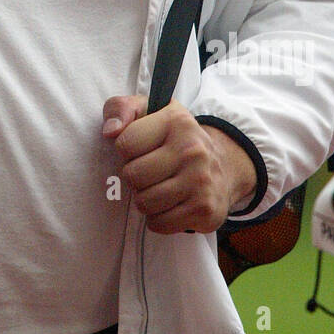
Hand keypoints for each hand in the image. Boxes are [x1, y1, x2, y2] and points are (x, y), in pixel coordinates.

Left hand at [102, 95, 256, 233]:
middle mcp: (192, 150)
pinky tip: (171, 204)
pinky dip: (158, 218)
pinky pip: (159, 224)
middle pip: (132, 176)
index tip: (142, 149)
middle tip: (150, 172)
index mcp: (176, 121)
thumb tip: (109, 131)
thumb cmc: (174, 137)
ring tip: (160, 187)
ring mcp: (200, 182)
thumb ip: (119, 108)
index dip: (126, 150)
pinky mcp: (204, 210)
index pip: (124, 144)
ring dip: (145, 199)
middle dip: (135, 177)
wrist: (224, 165)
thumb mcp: (148, 110)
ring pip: (144, 203)